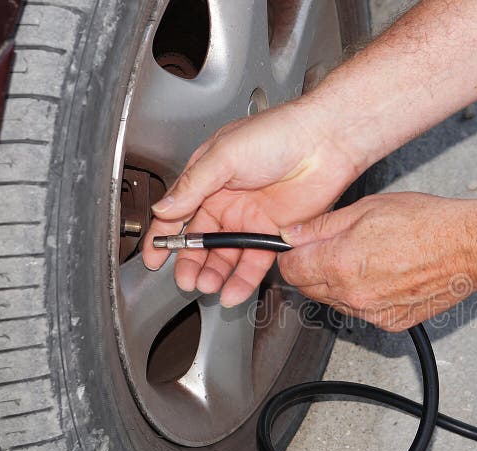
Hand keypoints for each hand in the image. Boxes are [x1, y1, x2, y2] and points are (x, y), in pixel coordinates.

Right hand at [141, 99, 363, 306]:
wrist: (323, 143)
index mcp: (209, 179)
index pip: (178, 213)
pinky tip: (233, 291)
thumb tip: (163, 209)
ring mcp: (251, 219)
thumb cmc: (277, 133)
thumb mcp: (223, 154)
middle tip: (185, 280)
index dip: (163, 237)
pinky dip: (243, 279)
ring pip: (227, 255)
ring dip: (215, 273)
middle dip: (190, 263)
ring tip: (207, 286)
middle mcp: (228, 202)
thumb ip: (192, 186)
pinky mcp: (276, 233)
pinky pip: (256, 262)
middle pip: (202, 241)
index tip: (153, 258)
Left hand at [278, 192, 476, 330]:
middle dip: (312, 270)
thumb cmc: (425, 224)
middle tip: (332, 250)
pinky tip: (383, 275)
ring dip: (338, 285)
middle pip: (309, 289)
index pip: (291, 270)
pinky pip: (363, 313)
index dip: (290, 256)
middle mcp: (352, 294)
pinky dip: (364, 297)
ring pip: (335, 302)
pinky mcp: (390, 322)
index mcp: (339, 262)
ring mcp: (372, 313)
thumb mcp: (366, 209)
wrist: (466, 248)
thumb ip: (323, 226)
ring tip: (366, 259)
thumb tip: (293, 233)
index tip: (297, 248)